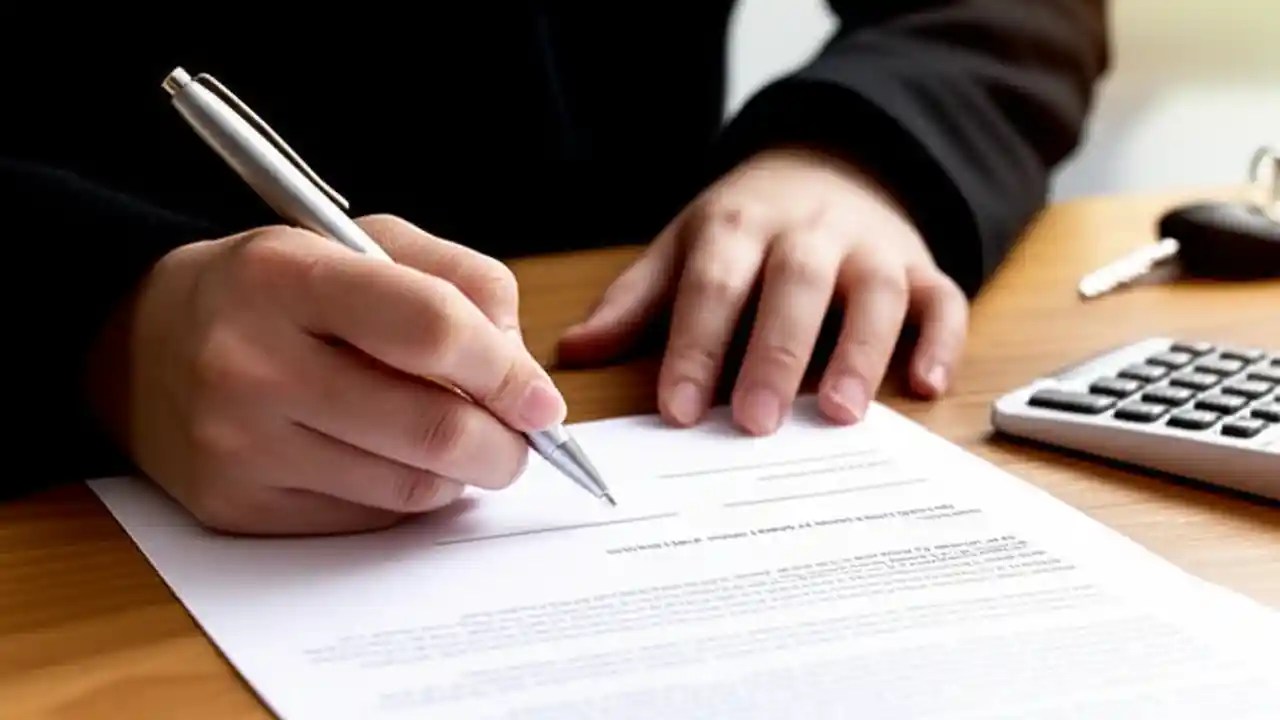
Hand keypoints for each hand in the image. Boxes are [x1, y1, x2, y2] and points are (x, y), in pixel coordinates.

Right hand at [88, 216, 563, 534]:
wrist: (143, 346)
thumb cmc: (278, 289)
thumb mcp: (364, 242)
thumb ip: (462, 282)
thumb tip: (525, 374)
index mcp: (285, 273)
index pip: (431, 328)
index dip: (507, 372)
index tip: (542, 400)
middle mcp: (250, 361)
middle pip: (431, 427)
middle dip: (504, 445)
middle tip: (521, 439)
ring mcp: (237, 443)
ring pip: (409, 485)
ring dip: (461, 473)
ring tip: (455, 440)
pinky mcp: (234, 506)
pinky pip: (368, 518)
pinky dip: (408, 497)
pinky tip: (395, 460)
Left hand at [558, 146, 967, 433]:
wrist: (832, 165)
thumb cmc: (747, 227)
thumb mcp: (684, 247)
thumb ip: (636, 302)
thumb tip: (573, 352)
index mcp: (738, 229)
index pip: (712, 286)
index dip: (694, 347)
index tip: (677, 410)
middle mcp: (808, 234)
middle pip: (795, 286)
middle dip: (776, 354)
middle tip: (756, 422)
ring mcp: (871, 249)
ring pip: (875, 292)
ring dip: (862, 352)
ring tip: (842, 414)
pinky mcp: (921, 267)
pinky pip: (942, 298)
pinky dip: (941, 339)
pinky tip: (929, 386)